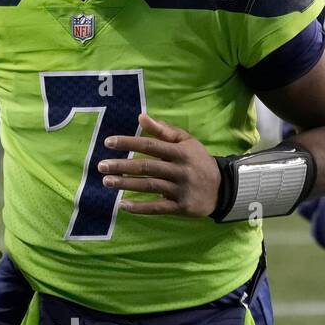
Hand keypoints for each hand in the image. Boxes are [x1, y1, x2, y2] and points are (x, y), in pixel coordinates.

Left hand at [98, 112, 221, 217]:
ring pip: (149, 186)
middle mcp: (180, 170)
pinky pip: (157, 208)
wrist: (223, 188)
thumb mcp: (186, 141)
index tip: (108, 142)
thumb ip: (163, 130)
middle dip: (122, 166)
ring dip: (126, 184)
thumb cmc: (198, 160)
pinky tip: (122, 205)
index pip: (150, 146)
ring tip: (106, 181)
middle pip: (147, 167)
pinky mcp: (181, 207)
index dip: (128, 143)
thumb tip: (140, 117)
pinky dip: (139, 207)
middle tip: (101, 165)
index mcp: (180, 152)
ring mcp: (181, 190)